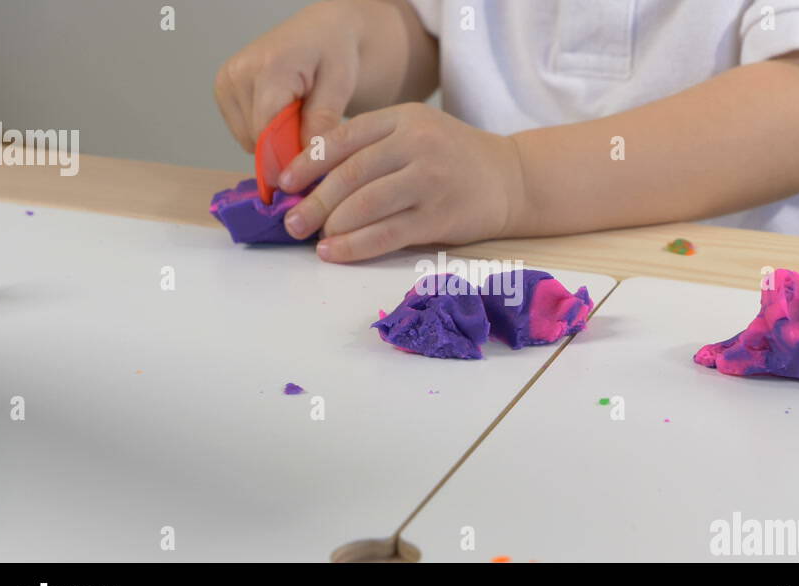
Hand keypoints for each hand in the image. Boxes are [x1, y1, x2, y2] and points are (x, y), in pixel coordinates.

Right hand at [213, 2, 361, 152]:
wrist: (319, 31)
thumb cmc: (332, 53)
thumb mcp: (340, 84)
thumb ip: (323, 120)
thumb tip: (307, 156)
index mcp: (269, 68)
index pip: (268, 132)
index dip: (290, 152)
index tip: (313, 154)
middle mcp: (238, 73)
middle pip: (257, 139)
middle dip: (286, 143)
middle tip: (310, 122)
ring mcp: (226, 81)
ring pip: (248, 140)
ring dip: (274, 137)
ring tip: (296, 110)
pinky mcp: (222, 89)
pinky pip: (243, 132)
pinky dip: (264, 130)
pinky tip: (281, 109)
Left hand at [280, 103, 526, 262]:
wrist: (513, 179)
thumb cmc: (453, 159)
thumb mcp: (416, 132)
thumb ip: (373, 146)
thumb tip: (313, 178)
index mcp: (403, 119)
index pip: (343, 138)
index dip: (307, 162)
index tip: (284, 184)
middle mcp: (416, 145)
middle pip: (350, 175)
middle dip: (314, 201)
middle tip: (292, 221)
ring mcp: (430, 181)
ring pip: (365, 206)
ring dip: (331, 226)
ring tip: (313, 239)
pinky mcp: (439, 217)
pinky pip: (386, 234)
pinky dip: (354, 246)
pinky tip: (334, 252)